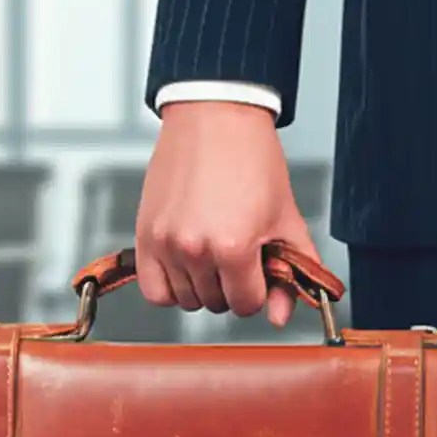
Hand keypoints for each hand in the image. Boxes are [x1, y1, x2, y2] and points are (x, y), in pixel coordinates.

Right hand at [134, 101, 319, 326]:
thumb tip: (282, 316)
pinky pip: (153, 290)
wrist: (214, 120)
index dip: (258, 291)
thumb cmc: (252, 161)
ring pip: (185, 300)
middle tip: (236, 257)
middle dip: (231, 288)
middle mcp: (194, 250)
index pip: (246, 304)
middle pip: (215, 304)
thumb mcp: (286, 218)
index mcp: (233, 247)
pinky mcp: (144, 235)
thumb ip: (292, 271)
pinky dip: (169, 288)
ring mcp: (165, 244)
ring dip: (201, 287)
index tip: (258, 270)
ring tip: (211, 255)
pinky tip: (185, 267)